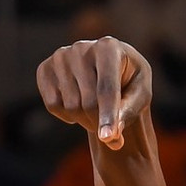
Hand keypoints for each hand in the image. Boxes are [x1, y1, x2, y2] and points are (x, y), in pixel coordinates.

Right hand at [37, 38, 153, 148]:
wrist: (109, 66)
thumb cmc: (129, 81)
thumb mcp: (140, 93)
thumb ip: (129, 111)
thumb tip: (111, 135)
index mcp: (109, 47)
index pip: (107, 89)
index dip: (108, 116)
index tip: (108, 138)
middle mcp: (81, 47)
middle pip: (89, 103)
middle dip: (101, 122)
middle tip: (110, 125)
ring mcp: (60, 56)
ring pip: (71, 107)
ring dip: (86, 119)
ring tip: (96, 109)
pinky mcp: (45, 68)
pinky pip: (53, 105)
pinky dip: (67, 115)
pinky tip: (79, 104)